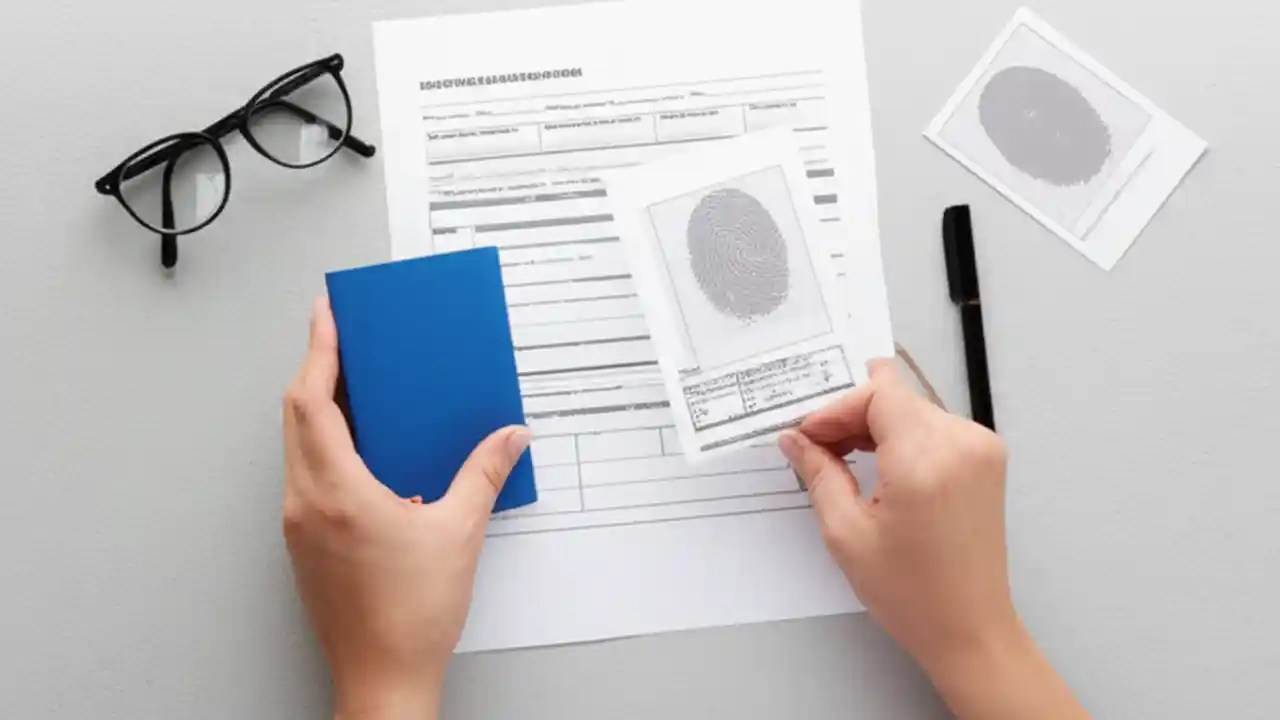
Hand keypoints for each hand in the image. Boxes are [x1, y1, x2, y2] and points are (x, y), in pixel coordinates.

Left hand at [283, 298, 531, 719]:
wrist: (383, 677)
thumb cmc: (411, 616)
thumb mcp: (459, 533)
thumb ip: (484, 474)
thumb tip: (508, 437)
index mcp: (337, 492)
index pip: (313, 401)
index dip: (319, 351)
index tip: (327, 315)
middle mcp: (306, 503)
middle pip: (296, 415)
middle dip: (317, 369)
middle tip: (342, 338)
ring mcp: (298, 524)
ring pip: (296, 445)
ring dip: (318, 408)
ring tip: (351, 384)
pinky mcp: (304, 542)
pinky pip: (305, 473)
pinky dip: (324, 445)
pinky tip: (360, 447)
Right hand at [780, 360, 1087, 719]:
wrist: (970, 628)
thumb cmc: (909, 593)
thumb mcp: (846, 533)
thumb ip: (819, 473)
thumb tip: (794, 438)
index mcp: (926, 460)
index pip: (878, 392)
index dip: (836, 407)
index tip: (809, 435)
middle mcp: (962, 443)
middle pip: (895, 397)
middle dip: (851, 415)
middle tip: (817, 446)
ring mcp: (982, 448)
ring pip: (913, 408)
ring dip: (875, 424)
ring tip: (844, 457)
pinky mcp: (987, 458)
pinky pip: (934, 426)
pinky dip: (902, 436)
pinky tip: (879, 464)